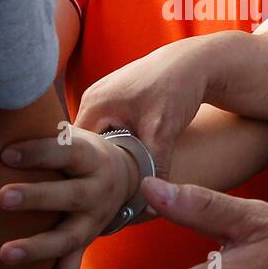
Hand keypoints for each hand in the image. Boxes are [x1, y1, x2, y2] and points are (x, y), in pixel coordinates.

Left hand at [0, 127, 141, 268]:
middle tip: (1, 197)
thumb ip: (40, 134)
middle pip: (68, 195)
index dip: (37, 152)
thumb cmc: (79, 152)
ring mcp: (94, 222)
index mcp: (91, 157)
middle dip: (36, 197)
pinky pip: (72, 268)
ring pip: (68, 237)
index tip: (5, 153)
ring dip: (38, 247)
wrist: (125, 177)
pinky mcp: (87, 245)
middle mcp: (97, 191)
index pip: (65, 151)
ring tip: (5, 254)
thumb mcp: (71, 136)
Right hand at [75, 38, 216, 181]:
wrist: (195, 63)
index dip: (82, 174)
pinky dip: (117, 146)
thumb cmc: (177, 89)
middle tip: (107, 193)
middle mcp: (93, 99)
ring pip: (98, 139)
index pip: (73, 150)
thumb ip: (154, 167)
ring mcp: (103, 98)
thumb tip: (149, 206)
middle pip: (84, 146)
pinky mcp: (116, 101)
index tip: (95, 195)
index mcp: (94, 105)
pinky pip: (108, 130)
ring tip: (118, 181)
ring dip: (108, 157)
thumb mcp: (163, 131)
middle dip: (95, 168)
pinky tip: (128, 161)